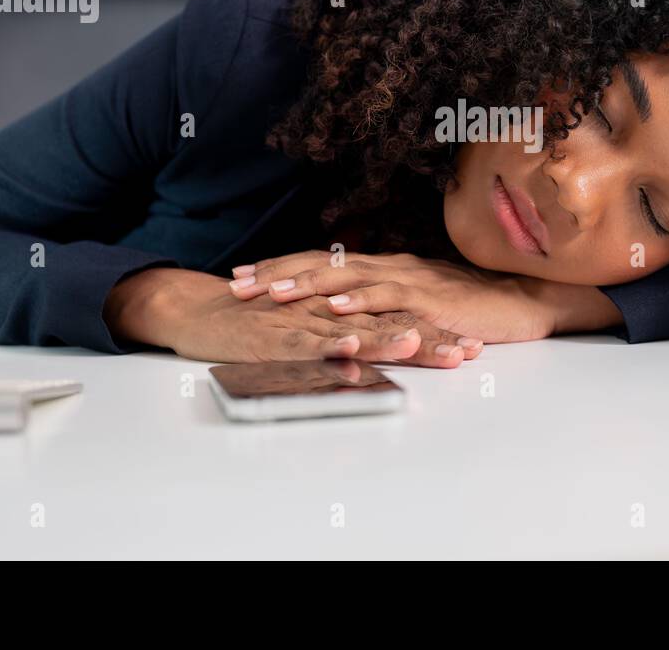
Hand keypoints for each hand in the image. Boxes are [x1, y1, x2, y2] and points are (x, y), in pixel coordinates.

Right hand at [105, 267, 471, 366]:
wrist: (198, 312)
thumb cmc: (253, 324)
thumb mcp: (308, 330)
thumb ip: (343, 339)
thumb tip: (380, 357)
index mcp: (340, 312)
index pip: (396, 321)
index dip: (434, 333)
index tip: (471, 346)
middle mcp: (329, 313)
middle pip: (386, 324)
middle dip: (428, 338)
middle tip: (466, 350)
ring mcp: (302, 322)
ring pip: (351, 329)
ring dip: (387, 337)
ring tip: (421, 344)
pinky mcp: (273, 334)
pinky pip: (304, 341)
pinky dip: (326, 344)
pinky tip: (349, 349)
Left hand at [226, 251, 623, 343]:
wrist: (521, 302)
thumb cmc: (468, 306)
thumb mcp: (416, 303)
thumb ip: (383, 303)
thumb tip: (344, 313)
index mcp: (384, 266)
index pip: (322, 261)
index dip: (281, 267)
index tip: (242, 275)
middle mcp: (390, 266)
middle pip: (323, 264)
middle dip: (277, 274)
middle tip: (237, 284)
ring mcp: (409, 279)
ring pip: (348, 276)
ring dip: (307, 283)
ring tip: (270, 293)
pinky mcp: (429, 298)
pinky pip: (388, 298)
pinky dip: (359, 301)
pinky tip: (333, 307)